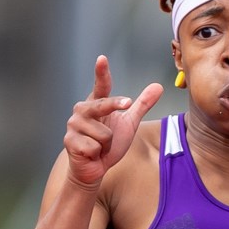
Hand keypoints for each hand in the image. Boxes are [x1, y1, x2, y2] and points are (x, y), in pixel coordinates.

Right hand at [63, 56, 162, 190]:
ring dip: (106, 145)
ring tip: (99, 147)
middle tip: (120, 116)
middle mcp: (82, 110)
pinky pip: (94, 147)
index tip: (102, 59)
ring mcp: (73, 125)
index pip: (101, 85)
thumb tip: (158, 86)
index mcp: (96, 103)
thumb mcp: (129, 123)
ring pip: (104, 134)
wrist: (94, 169)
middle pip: (103, 105)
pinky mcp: (70, 141)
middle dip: (114, 110)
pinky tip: (91, 154)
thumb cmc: (109, 144)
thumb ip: (141, 105)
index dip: (101, 72)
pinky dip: (98, 154)